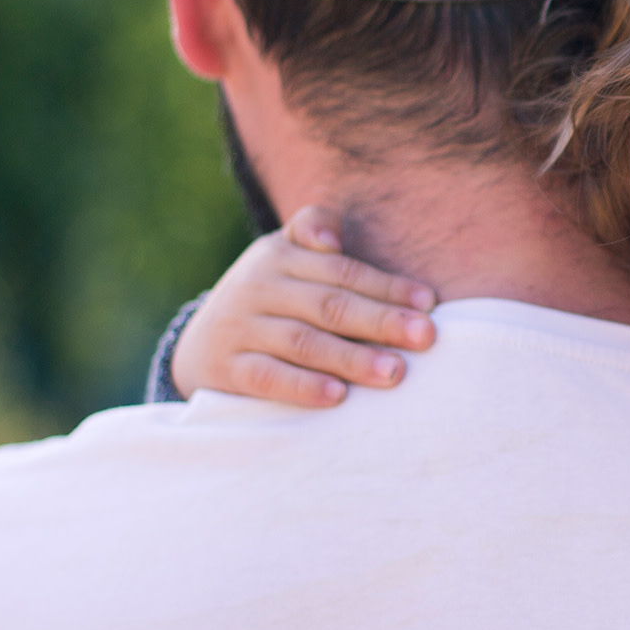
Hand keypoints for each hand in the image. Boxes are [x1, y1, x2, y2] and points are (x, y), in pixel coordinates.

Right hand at [170, 205, 437, 406]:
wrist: (199, 347)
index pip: (342, 271)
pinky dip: (303, 386)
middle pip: (329, 305)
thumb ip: (314, 233)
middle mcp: (255, 287)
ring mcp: (238, 328)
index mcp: (278, 256)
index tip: (429, 304)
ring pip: (302, 342)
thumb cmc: (267, 300)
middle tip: (426, 337)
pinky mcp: (225, 368)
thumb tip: (334, 240)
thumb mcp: (284, 258)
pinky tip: (338, 397)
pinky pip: (267, 377)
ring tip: (395, 372)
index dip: (387, 287)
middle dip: (381, 321)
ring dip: (351, 358)